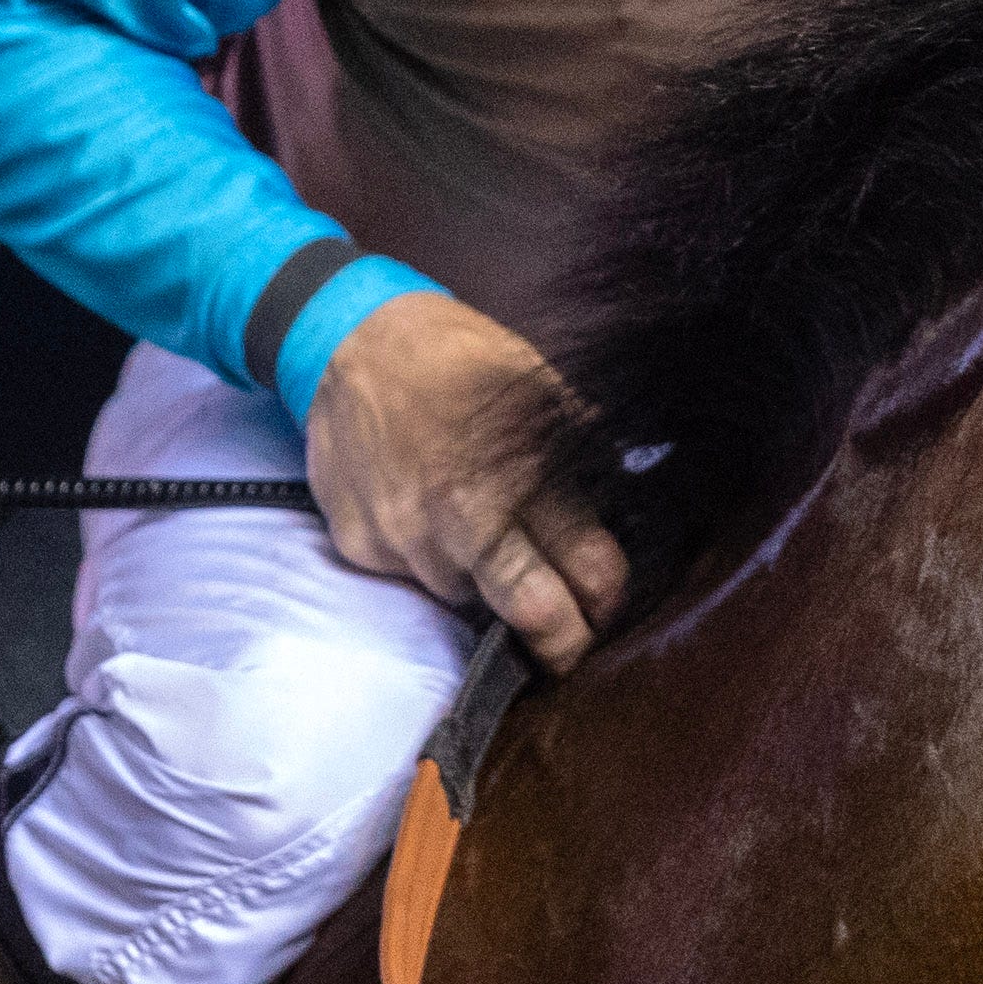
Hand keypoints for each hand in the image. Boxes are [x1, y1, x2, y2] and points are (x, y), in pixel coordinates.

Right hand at [305, 291, 628, 669]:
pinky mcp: (362, 547)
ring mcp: (407, 537)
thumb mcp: (543, 389)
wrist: (356, 341)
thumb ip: (582, 456)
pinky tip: (431, 519)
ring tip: (485, 538)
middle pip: (535, 616)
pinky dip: (433, 563)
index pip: (590, 572)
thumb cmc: (460, 360)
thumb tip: (627, 506)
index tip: (609, 601)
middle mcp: (463, 515)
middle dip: (566, 642)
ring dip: (487, 589)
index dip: (609, 597)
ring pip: (468, 602)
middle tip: (574, 636)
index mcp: (523, 472)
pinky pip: (413, 581)